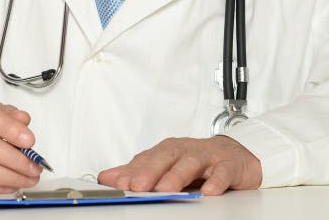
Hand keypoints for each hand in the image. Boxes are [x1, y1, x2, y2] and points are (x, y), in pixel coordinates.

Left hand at [98, 136, 261, 195]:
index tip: (118, 185)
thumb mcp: (164, 165)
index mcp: (166, 151)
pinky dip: (216, 181)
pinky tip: (209, 191)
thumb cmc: (195, 161)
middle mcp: (183, 150)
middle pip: (165, 157)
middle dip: (149, 172)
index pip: (145, 159)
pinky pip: (222, 172)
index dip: (131, 172)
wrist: (234, 155)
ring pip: (190, 162)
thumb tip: (107, 178)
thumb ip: (137, 172)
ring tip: (165, 189)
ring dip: (177, 175)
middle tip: (136, 187)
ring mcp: (207, 156)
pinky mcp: (228, 165)